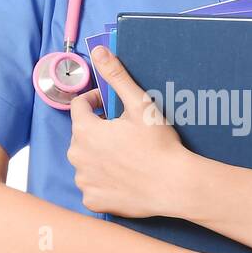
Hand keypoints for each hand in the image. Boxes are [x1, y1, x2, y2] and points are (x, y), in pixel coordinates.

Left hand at [67, 46, 188, 218]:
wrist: (174, 185)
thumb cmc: (159, 145)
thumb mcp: (140, 104)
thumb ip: (116, 77)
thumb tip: (99, 52)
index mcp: (85, 130)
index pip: (79, 107)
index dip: (95, 102)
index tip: (110, 106)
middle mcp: (77, 155)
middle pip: (82, 135)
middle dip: (99, 131)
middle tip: (125, 133)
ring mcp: (84, 180)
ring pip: (86, 161)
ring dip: (99, 157)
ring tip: (125, 157)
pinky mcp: (92, 200)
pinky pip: (92, 186)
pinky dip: (103, 182)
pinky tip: (122, 178)